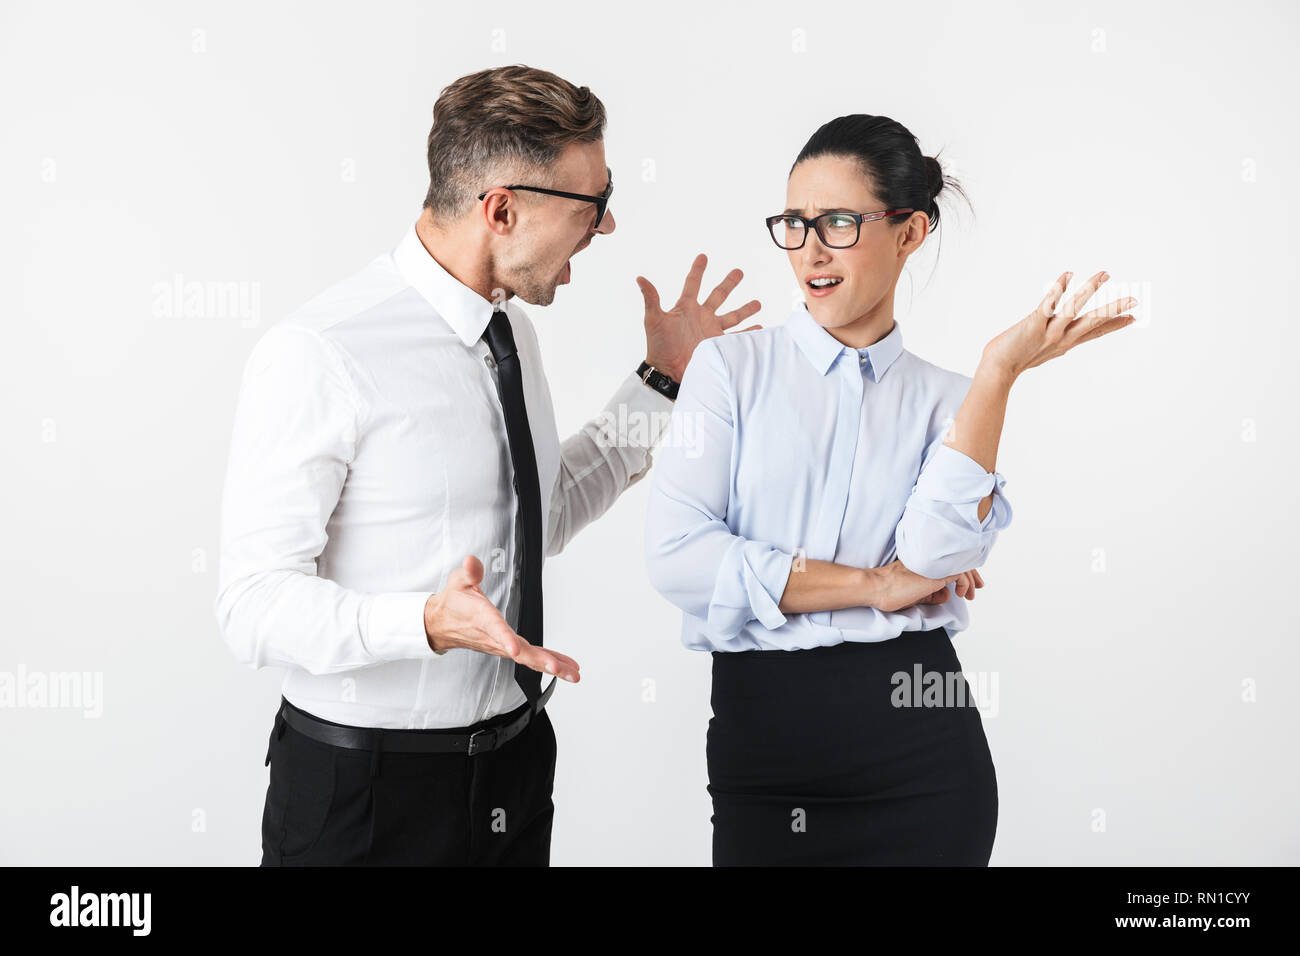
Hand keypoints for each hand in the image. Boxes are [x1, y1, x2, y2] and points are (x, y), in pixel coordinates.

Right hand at [423, 555, 579, 682]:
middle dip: (538, 660)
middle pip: (518, 652)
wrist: (443, 624)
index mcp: (482, 618)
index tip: (515, 649)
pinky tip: (566, 668)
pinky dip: (550, 663)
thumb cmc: (455, 603)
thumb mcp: (458, 582)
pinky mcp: (508, 649)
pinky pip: (531, 658)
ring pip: (528, 659)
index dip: (505, 638)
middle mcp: (494, 636)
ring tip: (572, 674)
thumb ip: (469, 572)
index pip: (494, 628)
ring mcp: (502, 646)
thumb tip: (472, 562)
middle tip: (557, 668)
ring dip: (551, 666)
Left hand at [636, 253, 761, 381]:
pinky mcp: (718, 346)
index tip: (703, 257)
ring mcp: (711, 332)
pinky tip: (759, 329)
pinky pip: (736, 338)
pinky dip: (749, 333)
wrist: (669, 372)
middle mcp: (701, 317)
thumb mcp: (654, 320)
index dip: (698, 270)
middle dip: (729, 283)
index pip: (692, 284)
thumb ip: (651, 299)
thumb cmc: (658, 347)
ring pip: (732, 316)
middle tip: (739, 271)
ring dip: (745, 310)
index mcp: (686, 308)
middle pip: (718, 295)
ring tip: (758, 303)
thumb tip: (640, 278)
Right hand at [870, 560, 982, 612]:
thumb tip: (946, 595)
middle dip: (972, 575)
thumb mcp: (915, 593)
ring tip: (971, 594)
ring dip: (970, 581)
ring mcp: (934, 563)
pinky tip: (960, 593)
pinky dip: (964, 583)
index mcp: (924, 560)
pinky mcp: (936, 572)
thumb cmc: (890, 592)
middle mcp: (931, 558)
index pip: (949, 561)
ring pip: (962, 566)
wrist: (878, 588)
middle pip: (959, 560)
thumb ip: (931, 593)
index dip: (962, 571)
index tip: (965, 585)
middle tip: (978, 586)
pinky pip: (960, 573)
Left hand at [981, 270, 1136, 379]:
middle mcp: (1062, 338)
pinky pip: (1049, 303)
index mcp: (1066, 343)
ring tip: (1104, 274)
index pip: (1095, 332)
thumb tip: (1066, 342)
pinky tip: (1068, 274)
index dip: (1114, 325)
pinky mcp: (1034, 324)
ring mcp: (1050, 331)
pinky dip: (1059, 289)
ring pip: (1075, 309)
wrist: (997, 370)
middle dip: (1115, 310)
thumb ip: (1056, 343)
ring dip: (1090, 291)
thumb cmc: (1015, 359)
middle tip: (1136, 299)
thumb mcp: (1043, 352)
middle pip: (1093, 322)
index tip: (1134, 317)